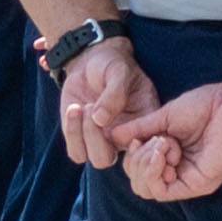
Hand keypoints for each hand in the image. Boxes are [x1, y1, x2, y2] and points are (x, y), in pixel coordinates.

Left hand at [54, 38, 155, 169]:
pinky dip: (72, 131)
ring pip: (98, 160)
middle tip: (93, 108)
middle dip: (98, 139)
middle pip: (117, 159)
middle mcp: (128, 137)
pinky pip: (76, 150)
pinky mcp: (82, 137)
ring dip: (85, 135)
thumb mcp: (119, 72)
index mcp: (147, 123)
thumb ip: (115, 94)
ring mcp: (105, 139)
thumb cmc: (112, 64)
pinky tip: (74, 107)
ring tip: (84, 106)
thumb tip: (101, 120)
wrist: (92, 60)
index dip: (140, 148)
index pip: (149, 149)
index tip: (122, 123)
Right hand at [113, 72, 221, 200]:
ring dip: (144, 164)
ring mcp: (188, 178)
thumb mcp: (164, 117)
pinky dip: (153, 172)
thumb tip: (112, 137)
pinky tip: (161, 153)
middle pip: (137, 181)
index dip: (130, 155)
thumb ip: (140, 129)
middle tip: (154, 139)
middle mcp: (178, 170)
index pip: (136, 169)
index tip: (140, 135)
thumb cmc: (210, 105)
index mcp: (171, 155)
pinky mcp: (199, 184)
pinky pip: (163, 191)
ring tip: (161, 143)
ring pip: (147, 189)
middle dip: (135, 159)